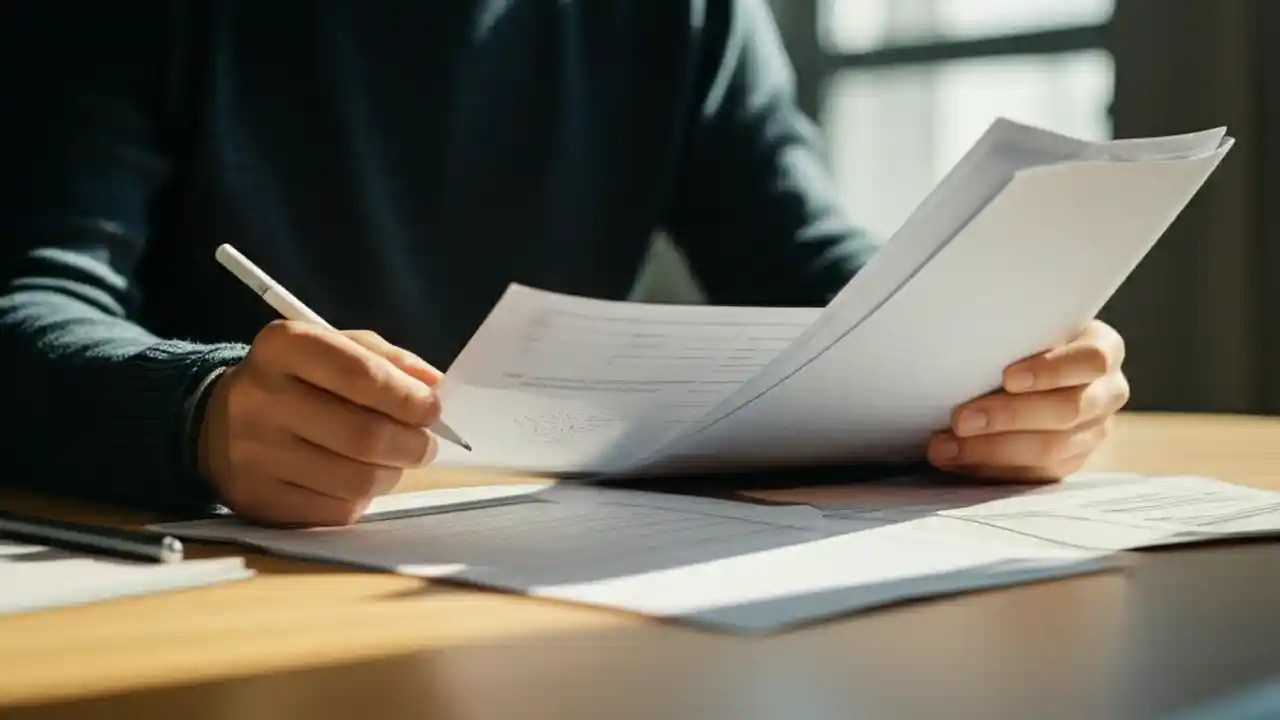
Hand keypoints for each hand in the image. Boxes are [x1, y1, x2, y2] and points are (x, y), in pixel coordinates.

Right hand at [198, 321, 443, 525]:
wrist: (219, 422)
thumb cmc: (298, 381)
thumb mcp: (337, 349)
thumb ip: (389, 361)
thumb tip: (434, 389)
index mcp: (283, 346)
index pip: (360, 374)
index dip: (408, 397)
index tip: (431, 409)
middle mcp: (261, 397)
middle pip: (364, 435)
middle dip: (412, 444)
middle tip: (424, 445)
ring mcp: (254, 453)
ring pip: (357, 480)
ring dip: (391, 474)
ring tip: (391, 461)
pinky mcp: (257, 499)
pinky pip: (336, 511)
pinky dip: (361, 498)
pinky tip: (354, 480)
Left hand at [927, 320, 1129, 480]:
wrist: (1030, 373)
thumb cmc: (1020, 342)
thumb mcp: (1022, 330)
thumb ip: (1010, 335)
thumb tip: (960, 345)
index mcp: (1102, 349)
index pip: (1091, 360)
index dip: (1051, 370)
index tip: (1007, 378)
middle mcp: (1107, 392)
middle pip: (1067, 410)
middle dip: (1008, 416)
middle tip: (960, 419)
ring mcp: (1093, 431)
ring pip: (1050, 448)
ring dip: (990, 449)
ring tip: (945, 447)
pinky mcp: (1071, 462)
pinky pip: (1034, 474)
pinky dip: (989, 468)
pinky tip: (956, 460)